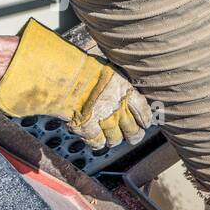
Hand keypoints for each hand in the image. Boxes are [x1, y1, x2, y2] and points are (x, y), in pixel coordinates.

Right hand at [0, 19, 152, 149]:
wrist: (62, 73)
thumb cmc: (81, 67)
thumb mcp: (106, 70)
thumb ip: (116, 83)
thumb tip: (120, 89)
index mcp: (125, 89)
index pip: (143, 109)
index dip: (146, 119)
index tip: (147, 124)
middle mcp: (118, 106)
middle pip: (132, 129)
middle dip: (134, 135)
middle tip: (134, 137)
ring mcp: (103, 118)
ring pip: (116, 138)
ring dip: (115, 140)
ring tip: (114, 140)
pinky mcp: (87, 127)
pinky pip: (97, 142)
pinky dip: (98, 143)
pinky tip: (98, 142)